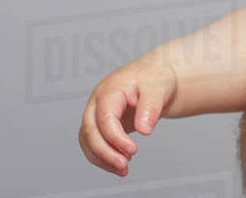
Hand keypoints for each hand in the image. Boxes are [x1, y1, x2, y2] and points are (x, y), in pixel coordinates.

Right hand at [78, 49, 176, 175]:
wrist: (157, 76)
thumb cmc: (156, 78)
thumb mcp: (158, 88)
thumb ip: (150, 108)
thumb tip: (144, 130)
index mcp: (109, 90)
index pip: (104, 118)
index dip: (115, 138)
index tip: (133, 150)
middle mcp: (98, 102)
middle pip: (90, 131)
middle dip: (104, 152)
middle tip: (124, 166)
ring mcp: (98, 113)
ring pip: (88, 140)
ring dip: (102, 158)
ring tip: (123, 169)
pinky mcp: (102, 124)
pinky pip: (94, 143)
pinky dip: (103, 157)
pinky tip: (119, 165)